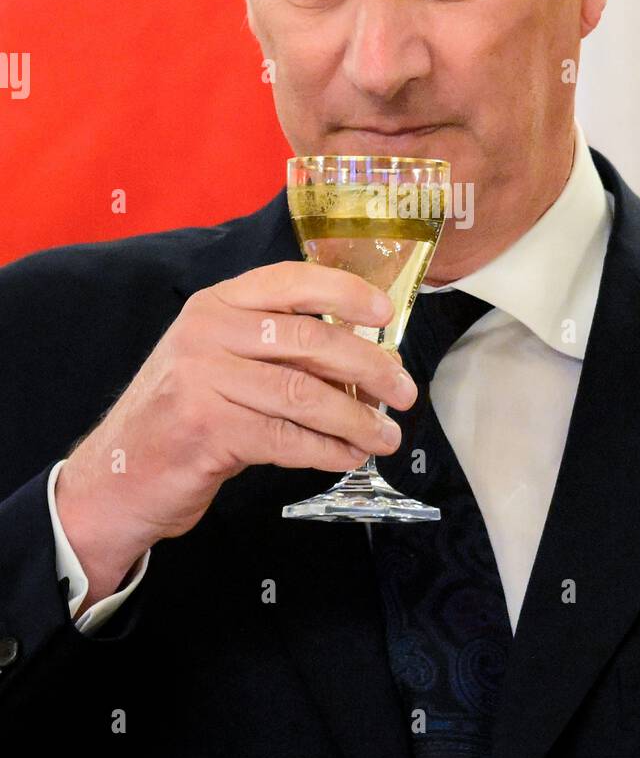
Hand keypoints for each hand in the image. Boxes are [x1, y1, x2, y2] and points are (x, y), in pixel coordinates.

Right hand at [56, 263, 416, 576]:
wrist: (118, 477)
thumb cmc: (185, 416)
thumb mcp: (223, 364)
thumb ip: (280, 352)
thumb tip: (367, 359)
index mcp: (217, 305)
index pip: (290, 281)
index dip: (344, 291)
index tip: (384, 314)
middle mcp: (207, 332)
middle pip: (309, 339)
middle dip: (369, 368)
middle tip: (404, 393)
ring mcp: (202, 379)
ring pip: (304, 394)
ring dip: (356, 419)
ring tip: (385, 436)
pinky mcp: (206, 430)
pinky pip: (287, 438)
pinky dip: (327, 450)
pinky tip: (347, 457)